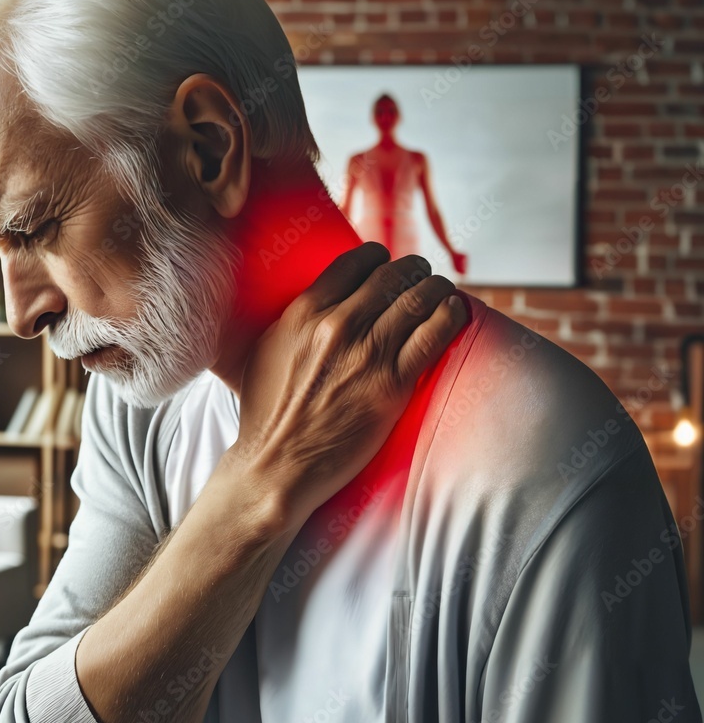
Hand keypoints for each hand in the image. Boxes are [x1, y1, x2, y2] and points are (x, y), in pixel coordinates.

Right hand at [230, 244, 467, 531]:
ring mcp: (368, 353)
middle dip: (413, 270)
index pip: (355, 260)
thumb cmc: (268, 413)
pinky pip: (434, 335)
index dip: (378, 258)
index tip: (386, 266)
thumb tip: (319, 303)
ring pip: (419, 298)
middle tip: (420, 277)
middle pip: (392, 275)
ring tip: (442, 292)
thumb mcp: (269, 350)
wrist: (279, 464)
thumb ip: (296, 321)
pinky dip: (450, 316)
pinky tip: (455, 313)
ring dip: (437, 288)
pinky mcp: (392, 384)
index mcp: (305, 312)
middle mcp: (338, 325)